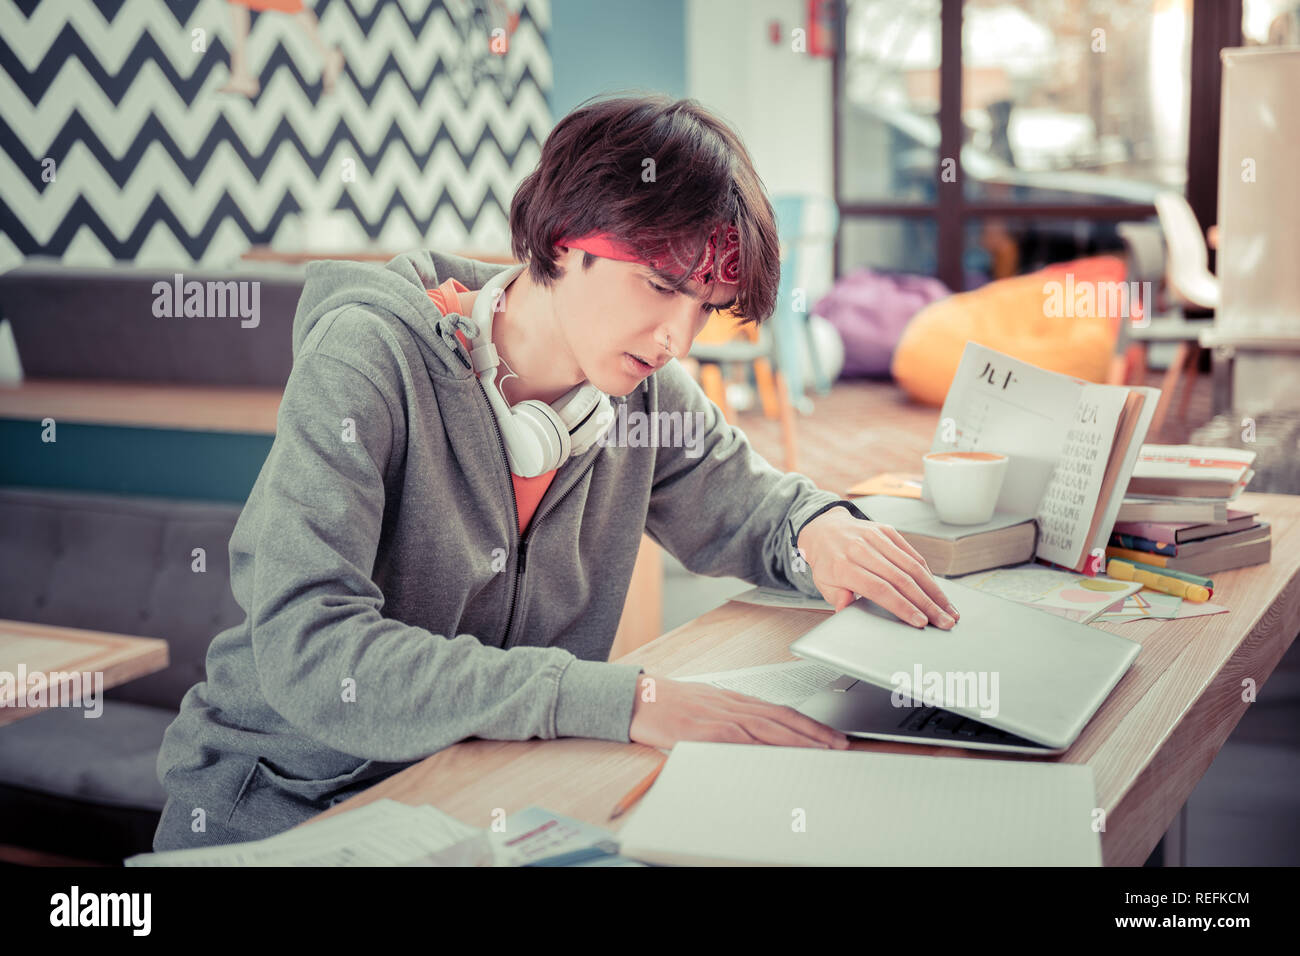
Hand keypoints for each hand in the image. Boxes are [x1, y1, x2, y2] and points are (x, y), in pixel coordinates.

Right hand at [628, 674, 849, 750]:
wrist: (637, 697)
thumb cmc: (668, 705)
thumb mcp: (706, 708)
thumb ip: (730, 721)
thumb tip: (756, 739)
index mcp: (734, 700)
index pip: (780, 711)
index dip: (808, 723)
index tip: (830, 735)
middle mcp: (732, 705)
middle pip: (781, 718)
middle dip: (814, 733)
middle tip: (840, 745)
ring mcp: (717, 716)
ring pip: (766, 728)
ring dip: (797, 740)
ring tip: (821, 752)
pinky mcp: (701, 730)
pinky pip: (736, 739)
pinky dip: (759, 746)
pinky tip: (776, 755)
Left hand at [797, 508, 958, 627]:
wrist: (824, 528)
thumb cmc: (827, 562)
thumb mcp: (823, 584)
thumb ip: (837, 598)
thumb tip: (846, 611)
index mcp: (843, 565)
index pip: (879, 589)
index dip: (902, 606)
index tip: (920, 622)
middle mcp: (862, 549)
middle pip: (901, 579)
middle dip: (927, 603)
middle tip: (946, 622)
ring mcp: (877, 537)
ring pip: (912, 566)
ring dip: (934, 591)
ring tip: (950, 610)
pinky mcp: (888, 531)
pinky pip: (912, 554)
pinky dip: (928, 574)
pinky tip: (938, 591)